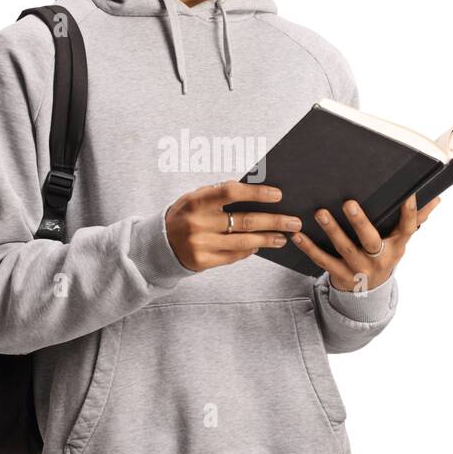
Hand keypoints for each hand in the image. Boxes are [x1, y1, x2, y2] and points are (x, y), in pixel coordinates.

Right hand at [164, 181, 302, 271]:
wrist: (159, 244)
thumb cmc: (185, 215)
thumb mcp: (195, 199)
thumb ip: (219, 195)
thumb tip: (258, 194)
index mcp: (196, 200)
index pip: (230, 192)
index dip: (256, 192)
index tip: (278, 195)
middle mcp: (198, 222)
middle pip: (244, 221)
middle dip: (274, 221)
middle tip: (293, 221)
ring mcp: (200, 244)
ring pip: (244, 242)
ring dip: (268, 239)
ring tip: (283, 237)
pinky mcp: (202, 261)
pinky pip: (234, 256)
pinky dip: (250, 251)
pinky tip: (260, 246)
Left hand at [291, 194, 440, 291]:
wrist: (369, 292)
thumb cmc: (384, 255)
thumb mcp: (400, 241)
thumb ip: (415, 219)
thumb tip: (436, 198)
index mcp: (397, 247)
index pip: (408, 227)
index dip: (410, 211)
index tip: (407, 192)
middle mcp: (380, 259)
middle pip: (371, 240)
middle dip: (360, 222)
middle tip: (348, 203)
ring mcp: (360, 270)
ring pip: (345, 249)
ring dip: (332, 231)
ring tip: (320, 213)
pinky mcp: (341, 276)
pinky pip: (323, 261)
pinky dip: (309, 248)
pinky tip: (298, 234)